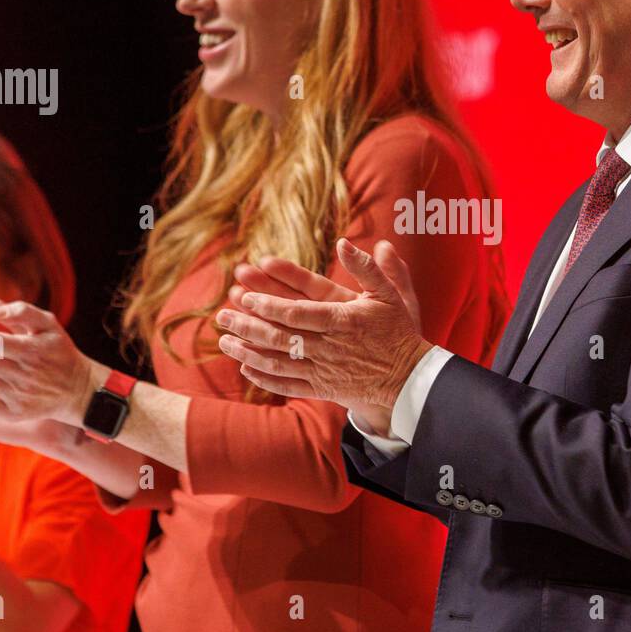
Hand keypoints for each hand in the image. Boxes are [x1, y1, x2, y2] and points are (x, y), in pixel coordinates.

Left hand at [216, 238, 431, 411]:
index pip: (298, 313)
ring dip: (248, 351)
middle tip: (222, 315)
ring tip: (224, 340)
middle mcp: (330, 347)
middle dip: (249, 325)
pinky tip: (245, 367)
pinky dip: (264, 378)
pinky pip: (287, 384)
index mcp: (343, 321)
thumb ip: (368, 268)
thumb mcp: (389, 294)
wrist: (407, 379)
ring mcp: (324, 370)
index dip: (270, 305)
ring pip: (279, 362)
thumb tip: (345, 242)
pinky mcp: (322, 388)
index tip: (246, 296)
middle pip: (281, 337)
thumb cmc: (397, 332)